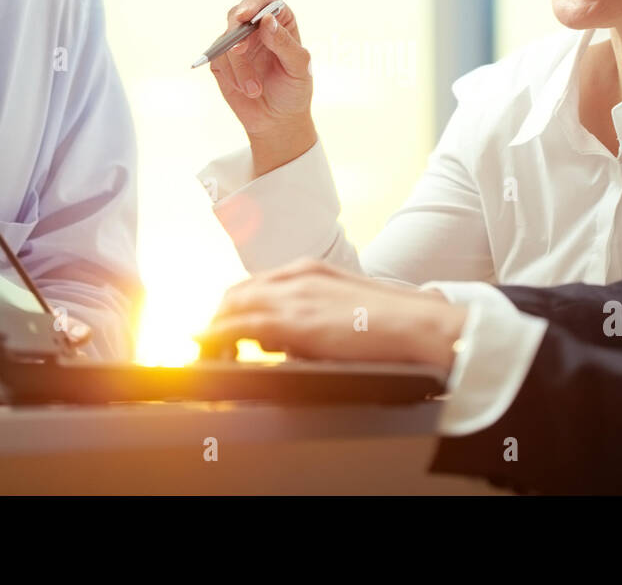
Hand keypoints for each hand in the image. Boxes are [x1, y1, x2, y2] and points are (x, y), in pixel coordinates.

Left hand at [195, 258, 468, 373]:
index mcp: (313, 270)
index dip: (238, 304)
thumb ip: (323, 314)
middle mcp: (298, 276)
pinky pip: (239, 328)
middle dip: (219, 315)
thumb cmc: (397, 322)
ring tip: (203, 352)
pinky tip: (206, 350)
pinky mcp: (292, 322)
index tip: (226, 322)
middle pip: (239, 292)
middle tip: (207, 341)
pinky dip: (216, 338)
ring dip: (214, 328)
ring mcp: (294, 296)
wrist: (418, 325)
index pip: (260, 284)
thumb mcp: (351, 306)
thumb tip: (305, 339)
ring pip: (233, 306)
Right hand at [207, 0, 317, 175]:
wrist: (278, 120)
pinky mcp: (222, 62)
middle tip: (240, 50)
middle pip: (237, 14)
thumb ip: (285, 43)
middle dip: (237, 33)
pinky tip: (246, 90)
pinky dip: (232, 76)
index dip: (252, 3)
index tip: (246, 16)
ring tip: (255, 89)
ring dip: (240, 67)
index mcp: (279, 21)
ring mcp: (236, 43)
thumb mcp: (299, 68)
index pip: (262, 0)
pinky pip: (218, 60)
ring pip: (226, 41)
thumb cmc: (294, 90)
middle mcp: (255, 28)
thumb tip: (266, 20)